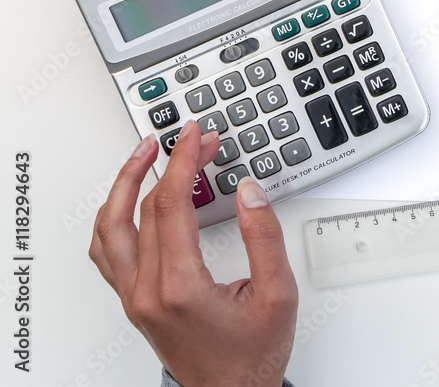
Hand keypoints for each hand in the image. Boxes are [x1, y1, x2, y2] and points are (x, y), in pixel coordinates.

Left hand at [90, 120, 297, 386]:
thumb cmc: (252, 356)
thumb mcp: (279, 295)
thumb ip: (265, 238)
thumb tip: (250, 192)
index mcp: (181, 287)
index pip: (173, 205)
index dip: (185, 162)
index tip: (196, 136)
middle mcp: (148, 291)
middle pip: (144, 208)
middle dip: (170, 165)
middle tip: (193, 140)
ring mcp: (135, 297)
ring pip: (110, 227)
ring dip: (125, 184)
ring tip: (145, 155)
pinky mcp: (134, 301)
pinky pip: (107, 251)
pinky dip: (113, 217)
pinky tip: (128, 201)